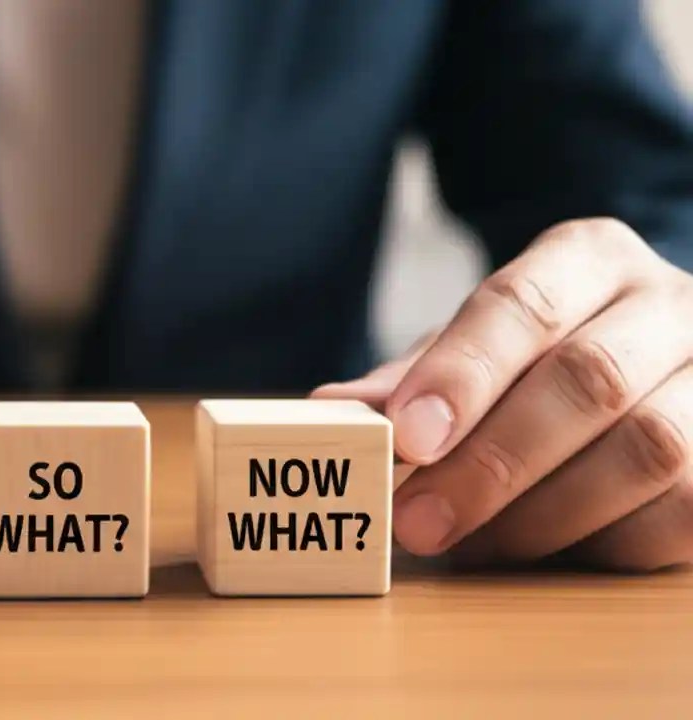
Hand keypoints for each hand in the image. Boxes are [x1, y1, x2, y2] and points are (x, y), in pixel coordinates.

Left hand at [315, 218, 692, 570]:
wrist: (656, 367)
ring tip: (474, 545)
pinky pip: (689, 508)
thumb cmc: (543, 360)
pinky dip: (608, 542)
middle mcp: (668, 303)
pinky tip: (549, 550)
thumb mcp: (476, 352)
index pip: (523, 303)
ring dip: (547, 513)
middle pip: (588, 377)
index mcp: (588, 259)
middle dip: (493, 461)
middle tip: (418, 522)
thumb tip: (331, 408)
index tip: (407, 437)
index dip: (463, 373)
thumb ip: (413, 379)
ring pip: (651, 447)